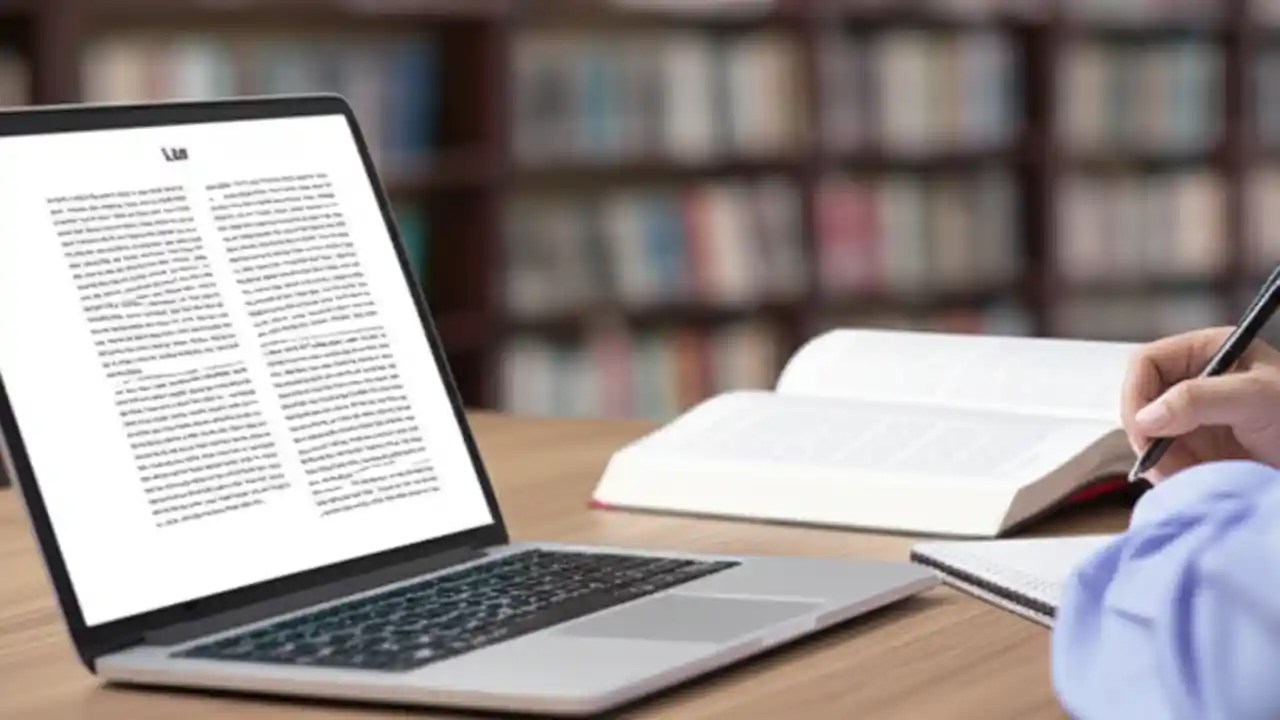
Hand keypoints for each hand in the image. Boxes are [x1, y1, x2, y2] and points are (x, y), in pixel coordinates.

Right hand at [1122, 327, 1279, 481]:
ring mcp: (1194, 418)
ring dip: (1157, 458)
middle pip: (1140, 400)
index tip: (1144, 431)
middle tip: (1161, 462)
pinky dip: (1167, 473)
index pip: (1146, 362)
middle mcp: (1194, 381)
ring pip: (1147, 434)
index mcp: (1206, 352)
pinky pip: (1162, 459)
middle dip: (1146, 433)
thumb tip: (1145, 418)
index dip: (1137, 394)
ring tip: (1184, 476)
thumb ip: (1199, 399)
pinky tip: (1189, 481)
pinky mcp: (1197, 450)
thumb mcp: (1257, 399)